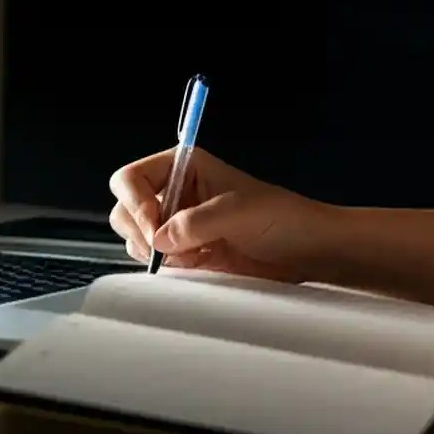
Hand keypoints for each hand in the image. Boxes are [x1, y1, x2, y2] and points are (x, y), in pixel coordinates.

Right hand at [107, 146, 324, 281]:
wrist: (309, 252)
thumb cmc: (282, 219)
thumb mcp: (238, 213)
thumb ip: (194, 222)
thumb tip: (158, 239)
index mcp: (183, 166)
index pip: (131, 178)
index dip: (135, 203)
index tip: (153, 228)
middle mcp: (175, 192)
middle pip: (125, 209)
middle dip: (140, 231)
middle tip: (167, 248)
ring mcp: (177, 224)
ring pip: (135, 238)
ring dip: (154, 252)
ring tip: (192, 256)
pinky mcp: (185, 252)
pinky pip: (155, 261)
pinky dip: (166, 267)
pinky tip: (197, 265)